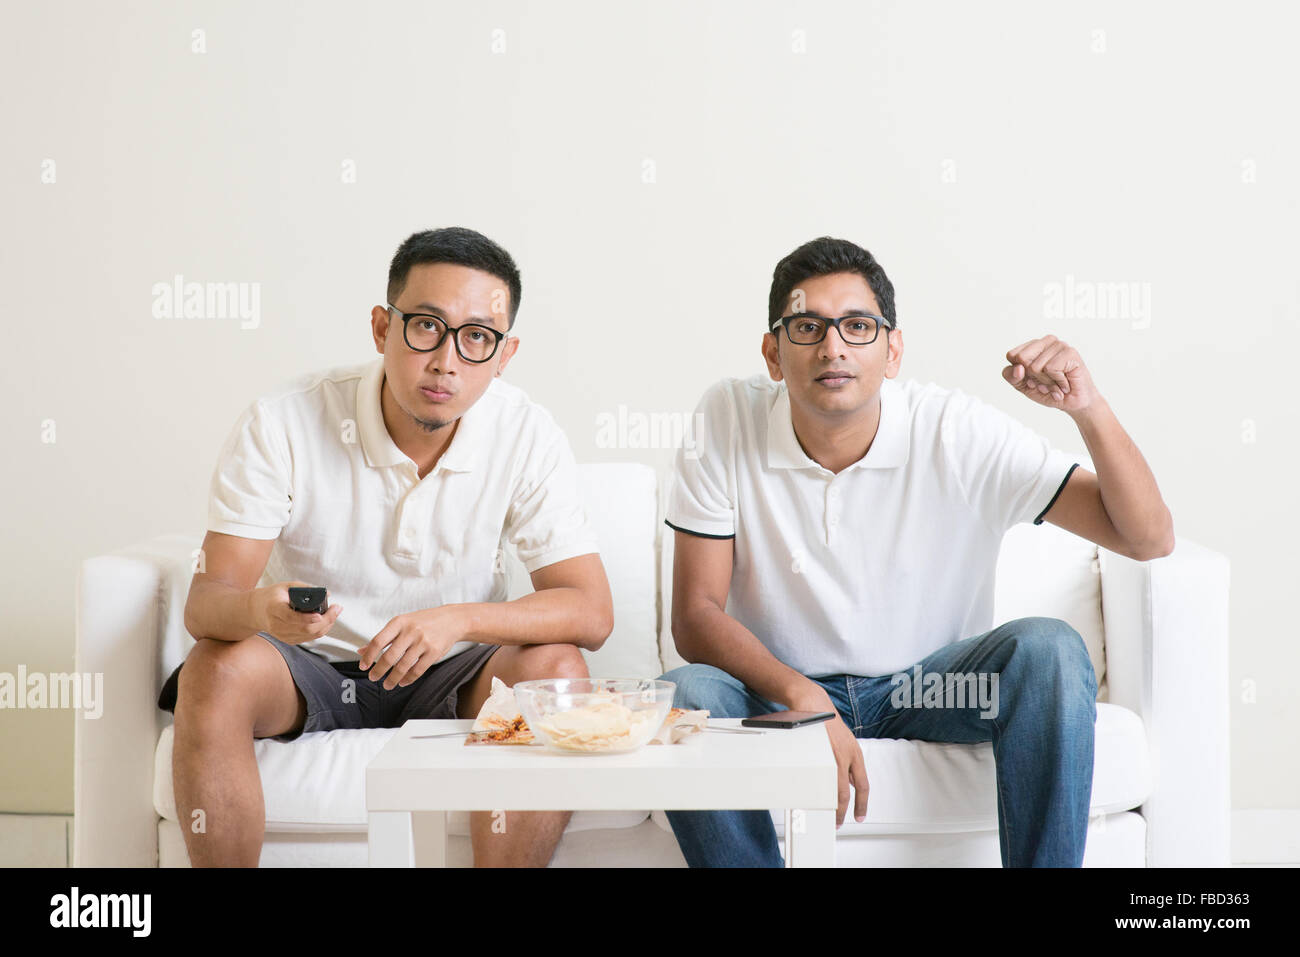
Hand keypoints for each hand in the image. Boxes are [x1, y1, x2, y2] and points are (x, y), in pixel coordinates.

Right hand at [254, 581, 342, 644]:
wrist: (256, 611)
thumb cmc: (273, 596)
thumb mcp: (286, 586)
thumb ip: (305, 588)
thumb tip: (327, 594)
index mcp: (273, 609)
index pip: (290, 617)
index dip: (306, 618)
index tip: (320, 614)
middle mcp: (276, 625)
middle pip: (305, 629)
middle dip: (326, 620)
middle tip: (337, 608)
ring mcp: (282, 635)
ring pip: (310, 635)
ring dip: (327, 624)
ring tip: (335, 611)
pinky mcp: (288, 640)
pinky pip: (309, 638)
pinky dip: (321, 629)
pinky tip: (327, 619)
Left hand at [357, 606, 464, 689]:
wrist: (452, 620)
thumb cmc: (423, 621)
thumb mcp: (402, 623)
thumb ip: (383, 638)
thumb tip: (361, 651)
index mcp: (399, 622)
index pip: (378, 641)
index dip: (368, 656)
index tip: (363, 666)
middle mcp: (411, 631)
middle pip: (389, 657)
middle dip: (379, 671)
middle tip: (373, 678)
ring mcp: (423, 642)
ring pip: (403, 666)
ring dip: (392, 679)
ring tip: (387, 685)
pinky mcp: (434, 652)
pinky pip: (417, 670)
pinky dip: (408, 679)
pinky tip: (402, 682)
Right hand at [788, 682, 868, 827]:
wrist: (813, 704)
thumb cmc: (827, 722)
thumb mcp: (846, 743)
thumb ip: (849, 764)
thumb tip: (850, 782)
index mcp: (855, 754)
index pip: (863, 785)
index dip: (862, 804)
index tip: (860, 816)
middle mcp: (845, 756)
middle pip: (844, 792)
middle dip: (841, 810)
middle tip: (838, 820)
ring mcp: (830, 755)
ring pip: (830, 786)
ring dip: (827, 802)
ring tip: (824, 811)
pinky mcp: (815, 752)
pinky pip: (816, 776)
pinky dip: (815, 788)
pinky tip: (812, 794)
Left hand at [1002, 335, 1098, 415]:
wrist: (1072, 403)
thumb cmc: (1049, 391)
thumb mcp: (1023, 386)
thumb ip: (1012, 376)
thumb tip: (1018, 367)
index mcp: (1032, 346)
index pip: (1011, 355)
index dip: (1020, 374)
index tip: (1032, 379)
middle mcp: (1045, 342)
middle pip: (1022, 358)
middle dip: (1032, 377)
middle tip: (1046, 382)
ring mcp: (1058, 345)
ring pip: (1036, 366)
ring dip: (1046, 382)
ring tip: (1056, 384)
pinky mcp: (1070, 352)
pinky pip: (1050, 369)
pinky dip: (1057, 382)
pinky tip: (1065, 383)